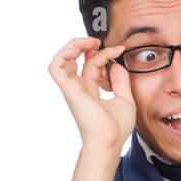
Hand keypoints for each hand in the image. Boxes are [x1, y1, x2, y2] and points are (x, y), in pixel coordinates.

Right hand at [48, 36, 135, 152]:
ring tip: (88, 41)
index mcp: (91, 90)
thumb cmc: (116, 128)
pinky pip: (55, 67)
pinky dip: (63, 54)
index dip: (105, 53)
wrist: (109, 140)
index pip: (93, 64)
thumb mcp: (125, 99)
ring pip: (62, 59)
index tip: (120, 49)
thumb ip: (120, 81)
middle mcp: (79, 88)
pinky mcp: (68, 89)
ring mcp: (72, 88)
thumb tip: (116, 63)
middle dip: (85, 44)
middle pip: (76, 59)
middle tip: (98, 40)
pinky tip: (78, 49)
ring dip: (73, 45)